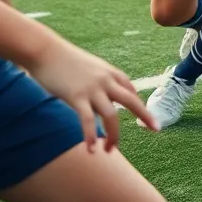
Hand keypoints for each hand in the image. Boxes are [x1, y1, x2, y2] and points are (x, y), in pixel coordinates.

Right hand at [27, 39, 158, 150]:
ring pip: (111, 116)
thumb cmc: (63, 60)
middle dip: (145, 115)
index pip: (130, 91)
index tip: (142, 118)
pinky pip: (87, 121)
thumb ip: (98, 81)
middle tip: (156, 129)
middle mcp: (105, 80)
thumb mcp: (88, 67)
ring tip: (110, 151)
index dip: (138, 105)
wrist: (45, 50)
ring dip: (113, 136)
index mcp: (109, 73)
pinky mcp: (76, 97)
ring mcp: (92, 89)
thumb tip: (101, 96)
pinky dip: (91, 136)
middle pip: (131, 101)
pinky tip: (92, 150)